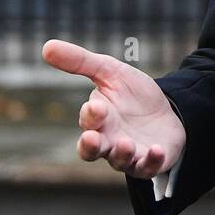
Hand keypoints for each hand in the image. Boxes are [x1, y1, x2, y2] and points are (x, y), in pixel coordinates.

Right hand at [41, 39, 185, 178]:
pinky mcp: (152, 161)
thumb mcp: (110, 72)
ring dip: (121, 154)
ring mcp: (130, 154)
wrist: (168, 111)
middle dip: (91, 146)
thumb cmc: (132, 95)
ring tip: (126, 144)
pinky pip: (149, 167)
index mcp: (98, 120)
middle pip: (92, 150)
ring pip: (119, 162)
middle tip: (92, 139)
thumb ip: (80, 62)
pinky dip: (152, 161)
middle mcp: (109, 141)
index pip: (88, 121)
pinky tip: (157, 150)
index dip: (91, 116)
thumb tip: (46, 46)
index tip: (97, 107)